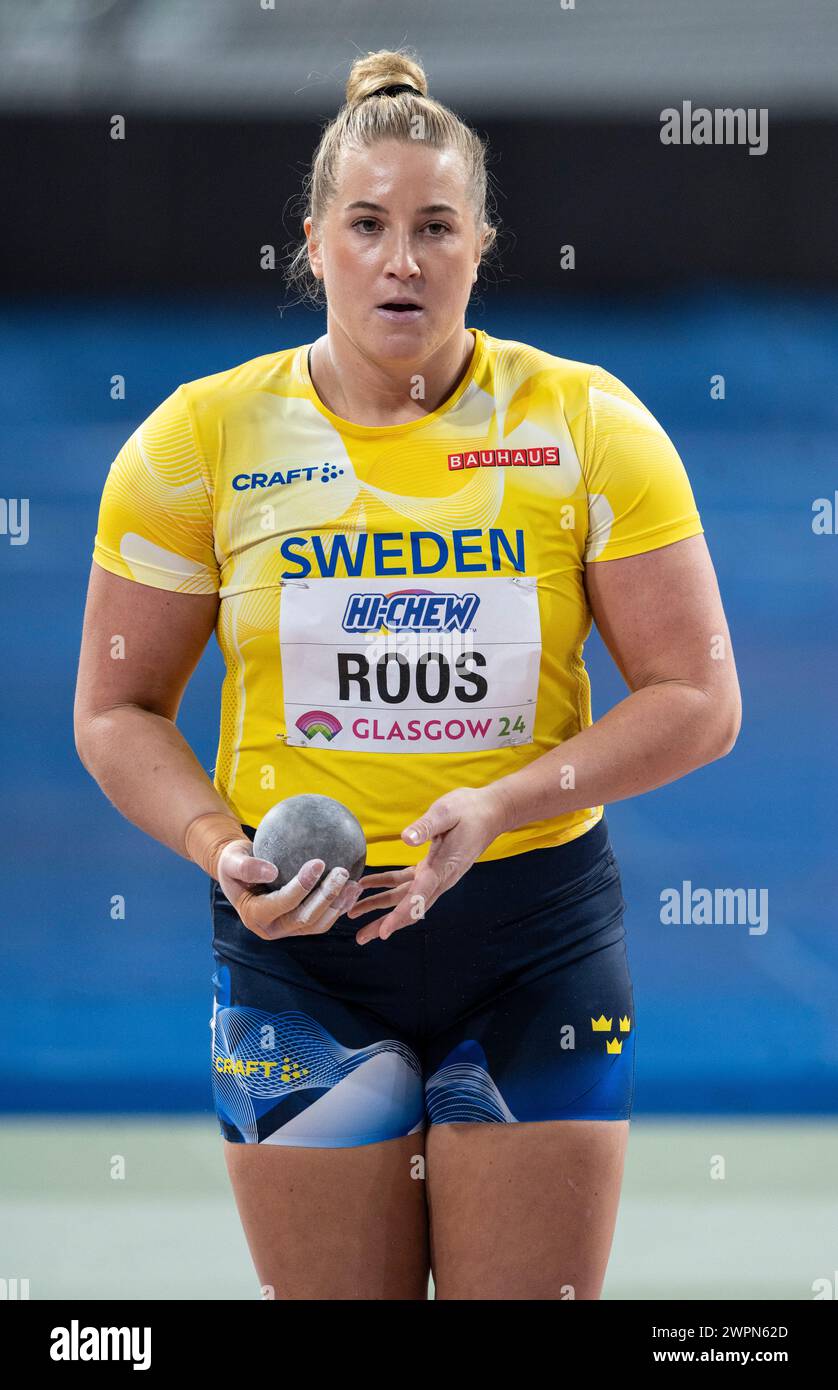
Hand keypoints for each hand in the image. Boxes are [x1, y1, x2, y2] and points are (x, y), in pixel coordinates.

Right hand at [216, 840, 362, 940]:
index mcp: (254, 916)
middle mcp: (272, 928)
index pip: (283, 904)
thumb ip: (247, 867)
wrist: (239, 872)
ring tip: (354, 883)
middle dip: (326, 897)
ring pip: (318, 924)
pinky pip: (323, 919)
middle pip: (304, 918)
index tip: (319, 862)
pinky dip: (340, 906)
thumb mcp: (231, 860)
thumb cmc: (234, 862)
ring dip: (338, 905)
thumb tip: (272, 872)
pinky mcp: (300, 924)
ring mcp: (287, 929)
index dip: (303, 886)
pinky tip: (353, 889)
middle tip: (341, 872)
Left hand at [346, 785, 510, 943]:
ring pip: (405, 897)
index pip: (419, 896)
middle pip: (409, 906)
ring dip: (380, 906)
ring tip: (354, 915)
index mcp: (442, 867)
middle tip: (361, 938)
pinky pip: (406, 881)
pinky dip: (385, 884)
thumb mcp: (447, 812)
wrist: (492, 812)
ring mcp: (436, 875)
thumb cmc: (470, 810)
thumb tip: (406, 838)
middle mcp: (440, 878)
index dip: (400, 915)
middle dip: (385, 922)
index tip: (384, 932)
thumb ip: (427, 826)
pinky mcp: (432, 867)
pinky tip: (366, 884)